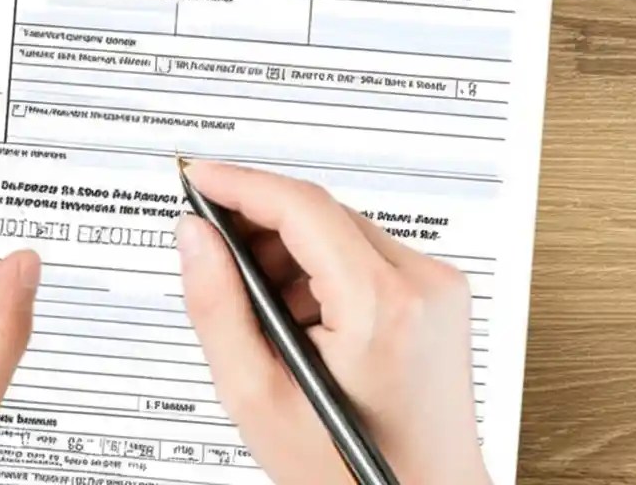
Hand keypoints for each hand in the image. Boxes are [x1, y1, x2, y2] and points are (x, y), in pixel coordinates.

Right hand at [175, 162, 487, 484]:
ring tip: (259, 308)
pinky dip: (322, 269)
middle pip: (323, 214)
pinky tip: (298, 317)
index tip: (199, 180)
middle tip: (214, 255)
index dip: (241, 185)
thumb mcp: (257, 395)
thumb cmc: (351, 470)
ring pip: (342, 230)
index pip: (302, 208)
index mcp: (383, 307)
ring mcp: (439, 288)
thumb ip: (216, 306)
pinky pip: (366, 254)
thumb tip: (195, 237)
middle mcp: (425, 285)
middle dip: (259, 226)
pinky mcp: (439, 295)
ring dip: (290, 251)